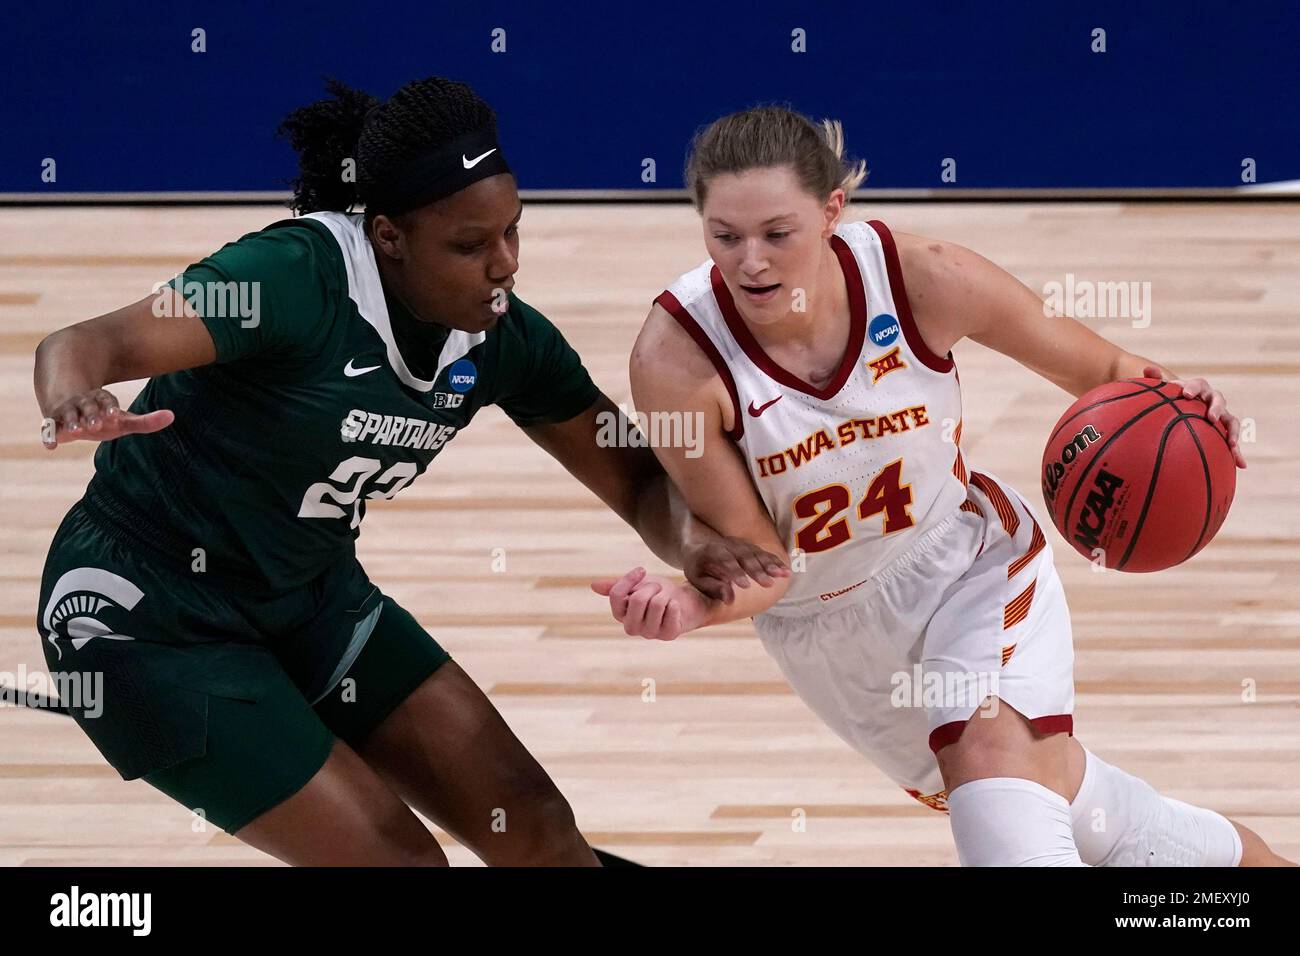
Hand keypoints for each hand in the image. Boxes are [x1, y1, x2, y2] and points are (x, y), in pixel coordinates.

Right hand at [41, 389, 173, 449]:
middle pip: (87, 405)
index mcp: (101, 399)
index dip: (110, 407)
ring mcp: (66, 412)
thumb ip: (146, 421)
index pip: (106, 399)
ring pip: (68, 414)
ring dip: (71, 421)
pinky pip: (49, 429)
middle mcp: (83, 403)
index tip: (116, 415)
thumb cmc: (104, 417)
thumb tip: (172, 416)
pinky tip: (51, 446)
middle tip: (96, 425)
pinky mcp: (53, 424)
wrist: (71, 409)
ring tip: (76, 431)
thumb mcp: (124, 420)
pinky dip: (49, 436)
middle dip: (91, 414)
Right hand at [590, 567, 710, 640]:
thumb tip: (594, 586)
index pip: (616, 596)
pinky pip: (671, 611)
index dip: (629, 579)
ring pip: (656, 604)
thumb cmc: (658, 592)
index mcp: (621, 615)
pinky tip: (675, 607)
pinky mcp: (668, 635)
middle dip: (651, 587)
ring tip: (667, 597)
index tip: (642, 570)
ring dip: (664, 594)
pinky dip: (675, 603)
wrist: (686, 600)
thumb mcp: (637, 585)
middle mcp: (632, 628)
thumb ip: (616, 586)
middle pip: (637, 600)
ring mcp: (650, 633)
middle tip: (658, 588)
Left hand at [683, 534, 790, 603]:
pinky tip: (786, 571)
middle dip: (757, 571)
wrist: (699, 548)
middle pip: (744, 557)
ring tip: (783, 576)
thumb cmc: (698, 569)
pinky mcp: (749, 547)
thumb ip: (715, 589)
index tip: (746, 587)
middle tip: (768, 584)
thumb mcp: (699, 580)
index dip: (735, 573)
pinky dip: (775, 562)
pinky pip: (764, 553)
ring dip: (771, 565)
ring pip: (757, 554)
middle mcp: (727, 545)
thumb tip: (730, 601)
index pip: (725, 561)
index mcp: (710, 552)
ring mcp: (740, 544)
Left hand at [1143, 365, 1245, 468]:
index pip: (1198, 384)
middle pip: (1219, 401)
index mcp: (1198, 388)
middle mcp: (1213, 400)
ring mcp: (1221, 415)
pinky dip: (1238, 453)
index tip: (1186, 395)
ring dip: (1234, 432)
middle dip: (1217, 408)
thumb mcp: (1164, 390)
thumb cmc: (1172, 397)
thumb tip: (1148, 368)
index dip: (1193, 388)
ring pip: (1231, 421)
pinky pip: (1232, 441)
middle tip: (1211, 417)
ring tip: (1232, 444)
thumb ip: (1156, 380)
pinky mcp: (1224, 430)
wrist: (1185, 404)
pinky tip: (1241, 465)